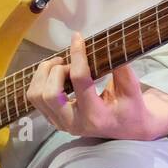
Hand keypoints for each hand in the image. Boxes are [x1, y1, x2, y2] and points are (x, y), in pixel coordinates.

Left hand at [25, 32, 167, 140]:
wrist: (126, 129)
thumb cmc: (131, 107)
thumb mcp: (133, 89)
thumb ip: (121, 68)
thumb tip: (109, 43)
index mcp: (96, 116)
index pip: (80, 80)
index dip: (77, 54)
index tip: (78, 37)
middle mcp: (74, 123)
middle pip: (50, 94)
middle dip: (56, 70)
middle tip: (68, 62)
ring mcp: (60, 124)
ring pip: (36, 96)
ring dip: (44, 74)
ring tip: (59, 65)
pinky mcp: (52, 120)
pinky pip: (34, 99)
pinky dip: (40, 81)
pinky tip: (55, 74)